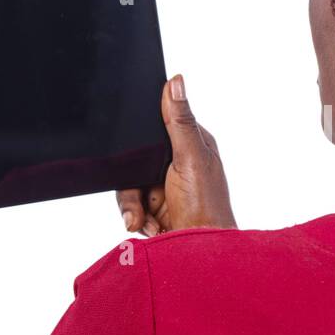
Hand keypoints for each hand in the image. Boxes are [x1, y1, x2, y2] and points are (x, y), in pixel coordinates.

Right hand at [117, 74, 235, 235]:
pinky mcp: (154, 206)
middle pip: (134, 158)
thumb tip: (176, 81)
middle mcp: (175, 162)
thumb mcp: (191, 157)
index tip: (134, 149)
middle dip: (132, 186)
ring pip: (127, 185)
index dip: (140, 135)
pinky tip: (152, 228)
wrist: (200, 253)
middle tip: (140, 203)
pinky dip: (137, 220)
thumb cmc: (207, 205)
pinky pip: (129, 206)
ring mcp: (163, 185)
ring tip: (146, 222)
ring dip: (133, 208)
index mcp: (190, 142)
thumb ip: (180, 121)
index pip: (156, 125)